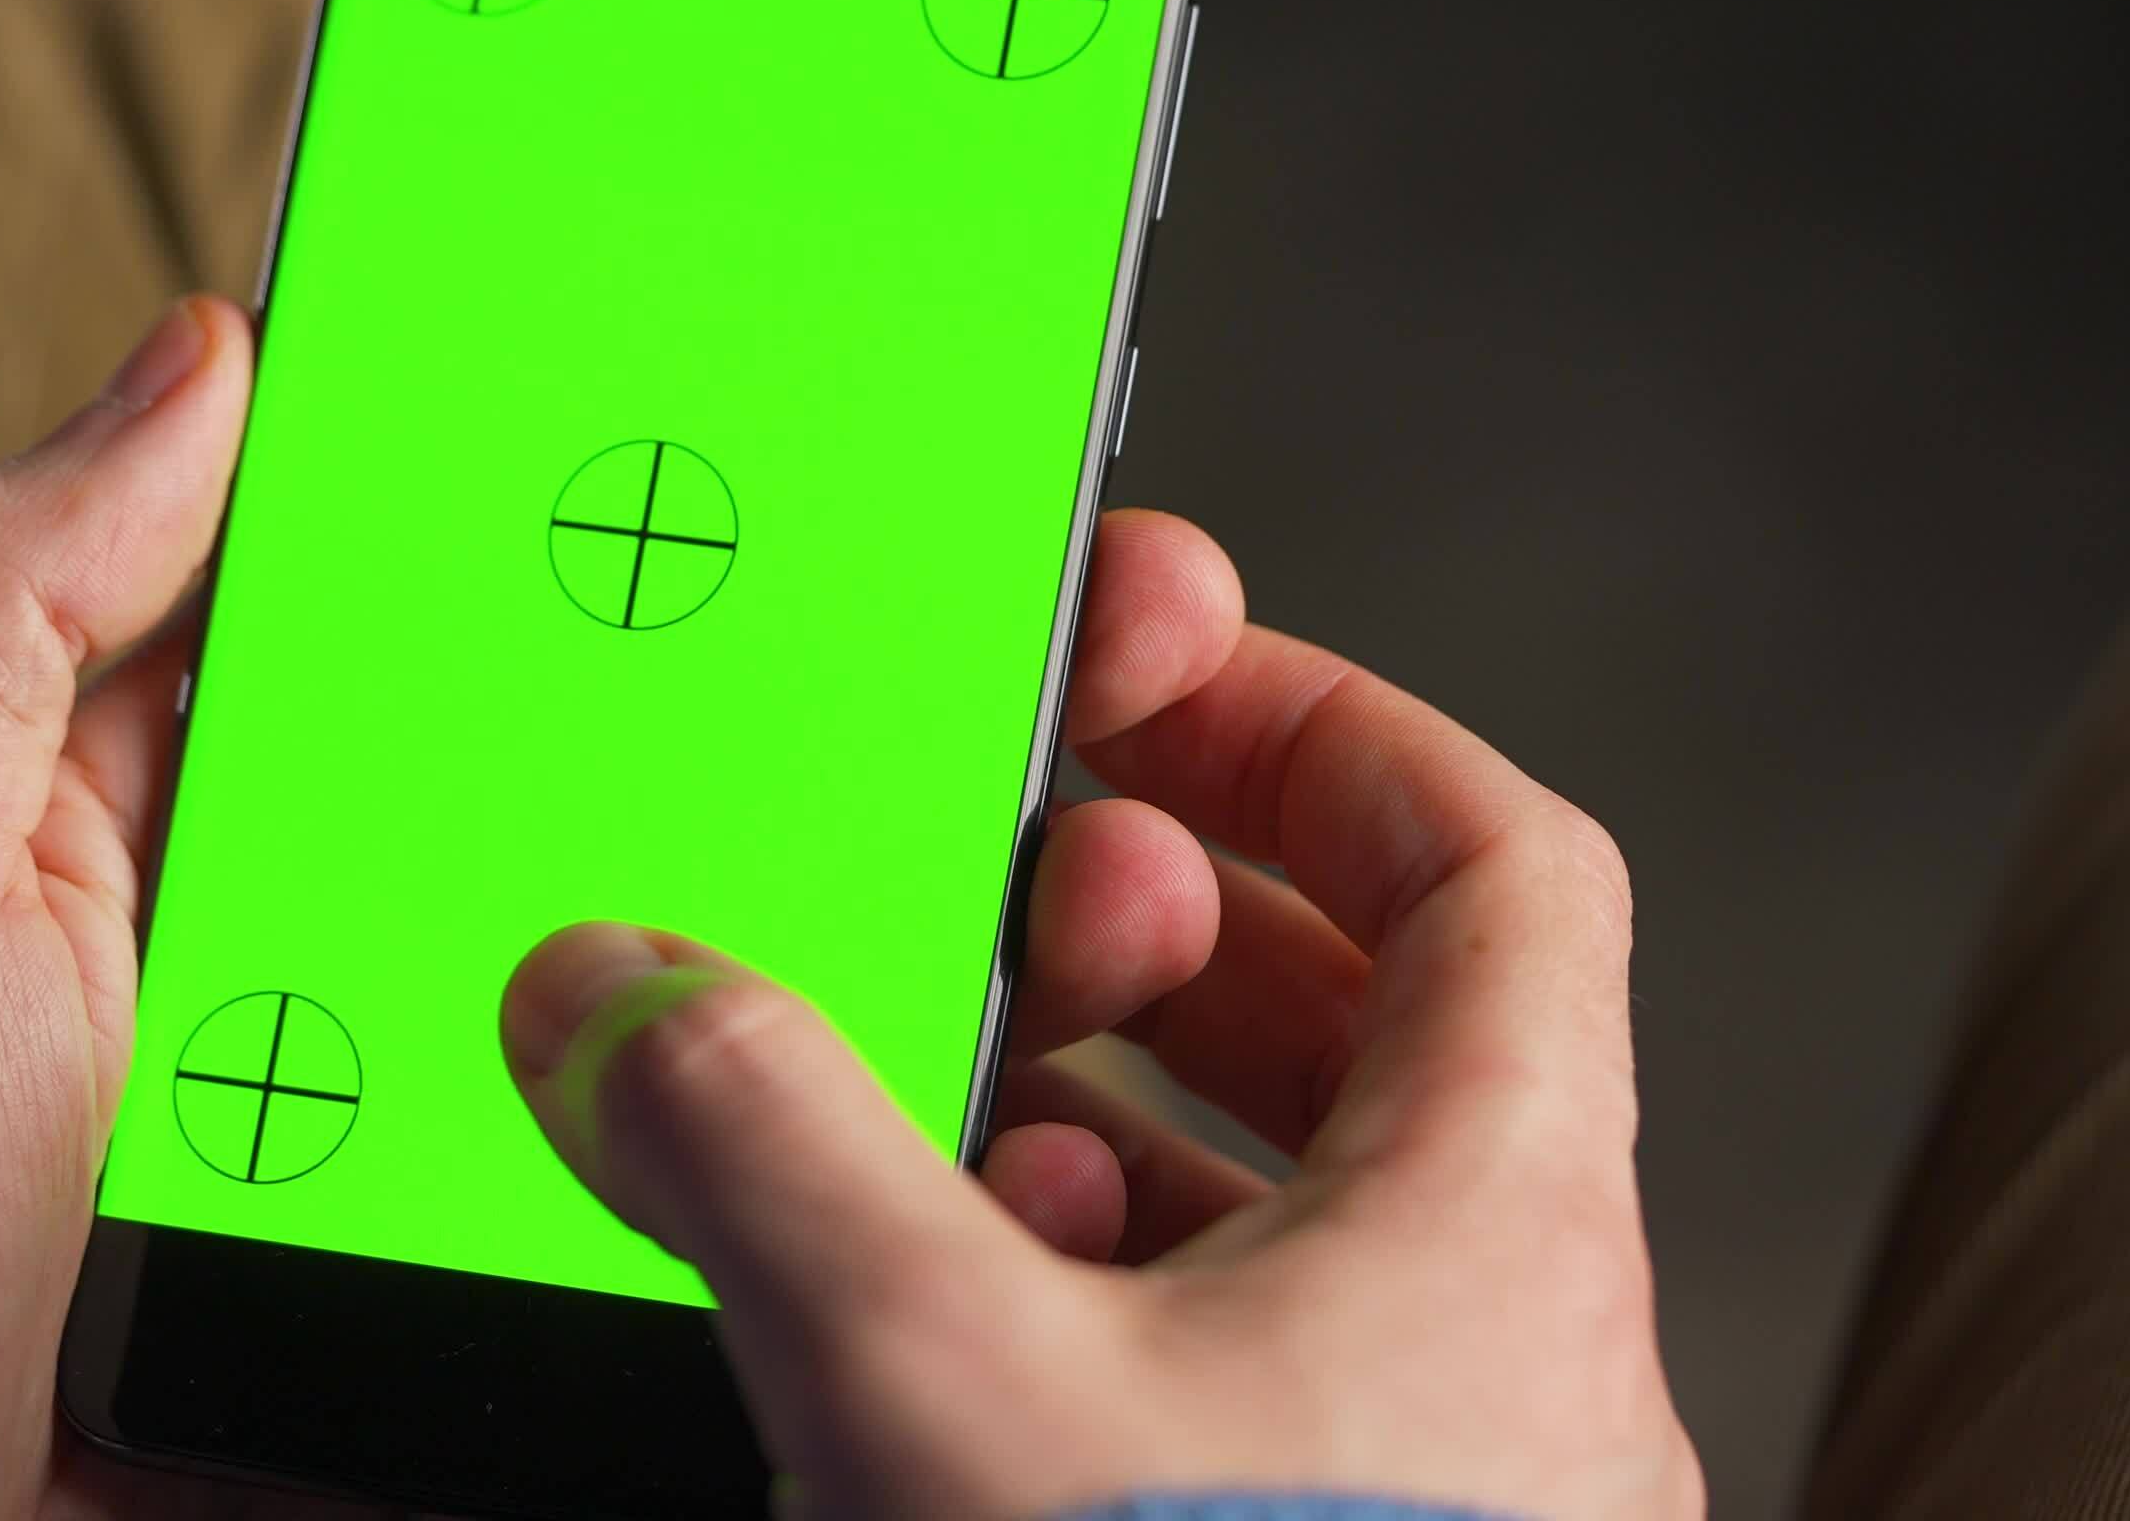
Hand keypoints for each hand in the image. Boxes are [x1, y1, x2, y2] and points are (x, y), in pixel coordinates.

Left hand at [0, 298, 1246, 1517]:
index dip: (640, 561)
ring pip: (719, 1065)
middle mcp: (343, 1015)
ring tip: (1092, 906)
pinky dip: (838, 1230)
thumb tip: (208, 349)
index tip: (843, 471)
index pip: (463, 661)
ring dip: (906, 994)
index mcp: (202, 857)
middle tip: (1068, 684)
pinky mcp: (487, 1375)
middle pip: (645, 848)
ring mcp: (433, 1205)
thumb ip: (4, 592)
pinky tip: (993, 1160)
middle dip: (860, 769)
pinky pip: (699, 1279)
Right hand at [500, 553, 1702, 1520]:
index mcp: (1499, 1214)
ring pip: (1309, 1233)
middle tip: (1001, 907)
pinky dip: (1098, 1329)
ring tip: (934, 1132)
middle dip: (1175, 945)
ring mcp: (1442, 1491)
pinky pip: (1250, 1399)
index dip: (1327, 735)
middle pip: (1392, 1038)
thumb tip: (613, 988)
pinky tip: (937, 1362)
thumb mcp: (934, 1386)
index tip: (1150, 690)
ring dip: (1116, 1147)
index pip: (1497, 863)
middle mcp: (1516, 1346)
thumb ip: (759, 1147)